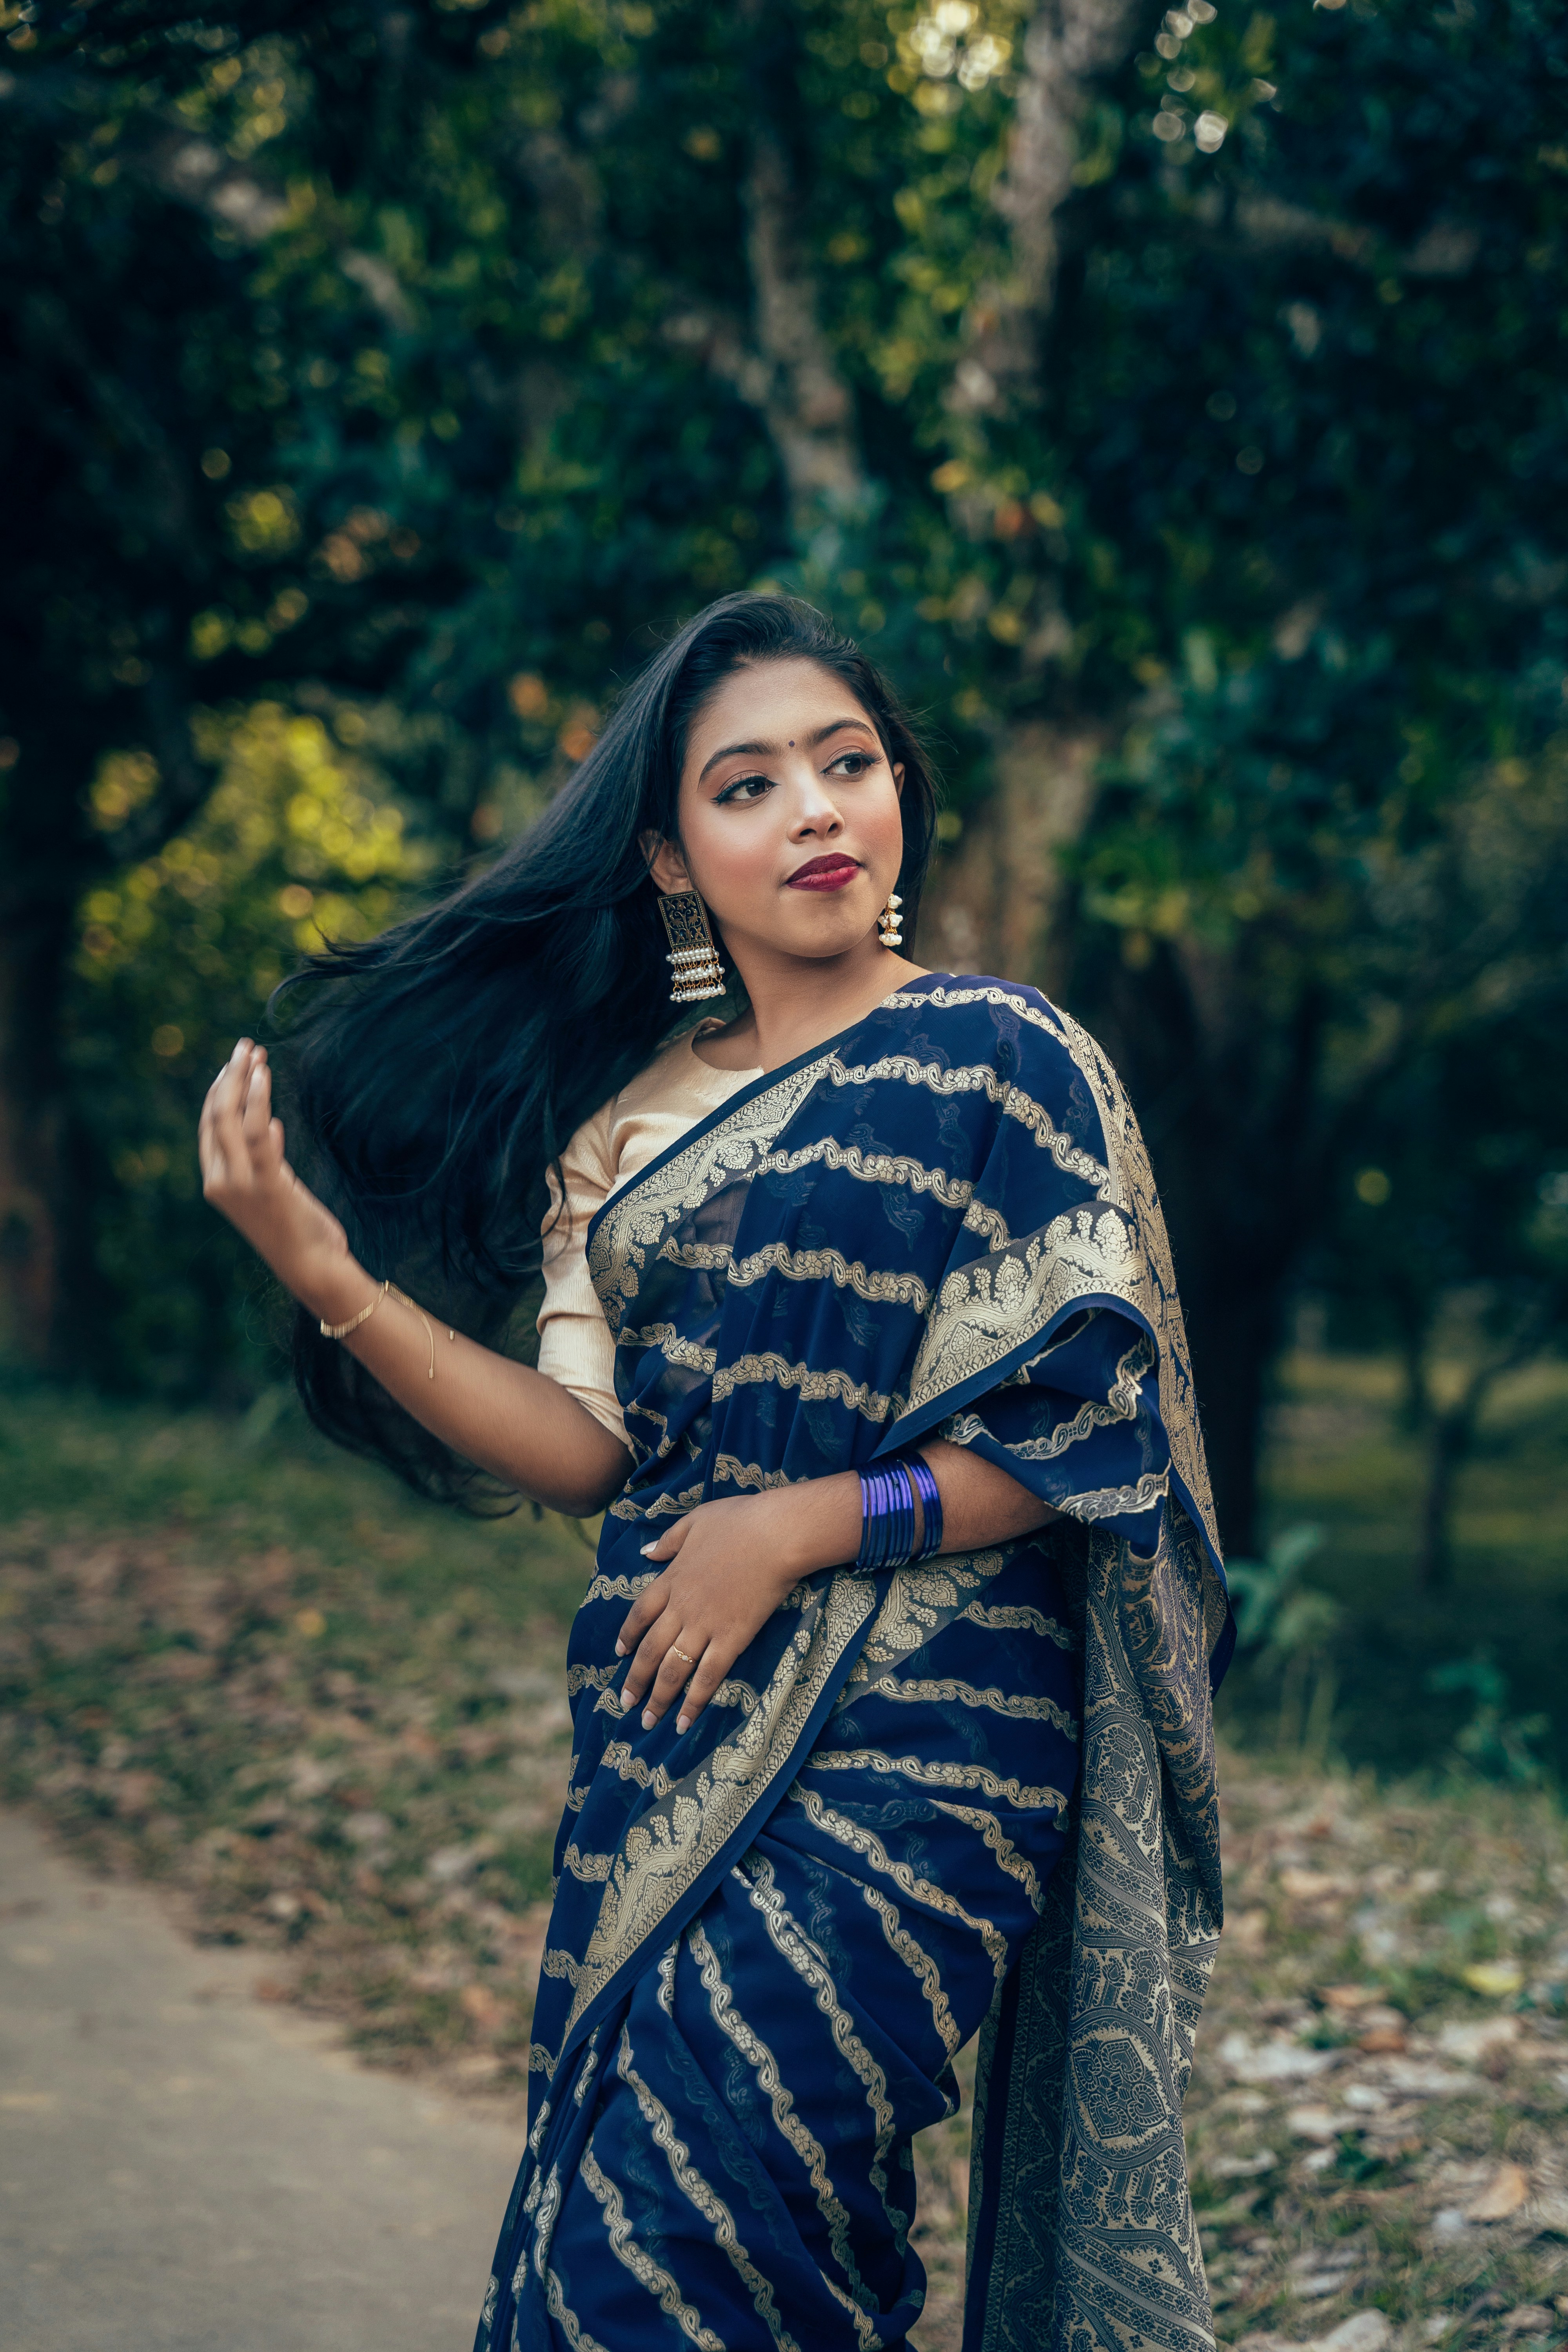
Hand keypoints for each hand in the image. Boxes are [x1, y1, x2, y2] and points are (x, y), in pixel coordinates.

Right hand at [198, 1038, 354, 1312]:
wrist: (311, 1266)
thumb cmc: (295, 1229)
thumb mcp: (272, 1188)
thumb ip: (262, 1160)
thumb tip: (265, 1124)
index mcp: (216, 1181)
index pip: (208, 1126)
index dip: (219, 1090)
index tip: (234, 1064)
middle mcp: (221, 1182)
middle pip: (217, 1117)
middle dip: (229, 1077)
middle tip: (244, 1047)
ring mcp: (242, 1186)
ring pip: (235, 1123)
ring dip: (247, 1085)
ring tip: (258, 1058)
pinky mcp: (269, 1188)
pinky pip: (260, 1142)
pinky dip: (261, 1112)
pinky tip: (267, 1088)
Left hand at [615, 1494, 808, 1736]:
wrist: (775, 1534)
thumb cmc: (740, 1521)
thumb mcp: (696, 1521)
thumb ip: (669, 1541)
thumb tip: (646, 1552)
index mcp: (671, 1579)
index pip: (639, 1614)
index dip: (628, 1635)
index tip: (620, 1653)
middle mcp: (681, 1608)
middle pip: (650, 1650)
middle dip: (636, 1680)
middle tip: (626, 1703)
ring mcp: (705, 1626)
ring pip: (673, 1670)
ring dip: (658, 1698)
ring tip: (649, 1721)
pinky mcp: (732, 1639)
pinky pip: (707, 1676)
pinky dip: (694, 1701)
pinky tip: (684, 1722)